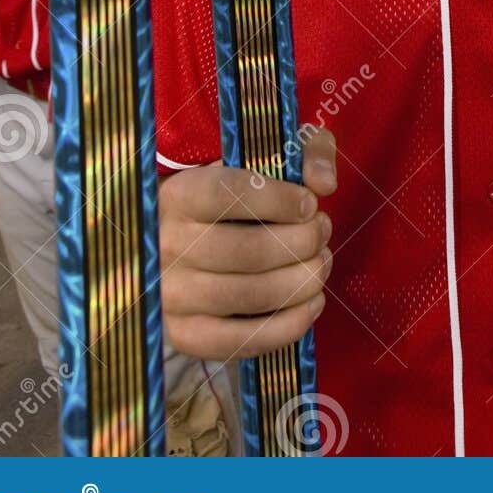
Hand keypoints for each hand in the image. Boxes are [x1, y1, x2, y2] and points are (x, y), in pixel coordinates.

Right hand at [159, 127, 336, 361]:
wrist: (181, 241)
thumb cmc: (231, 195)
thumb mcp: (266, 156)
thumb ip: (306, 152)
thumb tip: (324, 182)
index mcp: (179, 194)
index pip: (232, 194)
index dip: (282, 200)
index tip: (309, 203)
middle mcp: (167, 246)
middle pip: (251, 251)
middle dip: (304, 242)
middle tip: (322, 232)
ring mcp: (172, 296)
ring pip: (253, 295)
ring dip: (304, 280)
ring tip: (320, 263)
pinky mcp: (185, 336)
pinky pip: (244, 339)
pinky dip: (290, 324)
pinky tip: (312, 302)